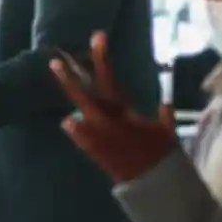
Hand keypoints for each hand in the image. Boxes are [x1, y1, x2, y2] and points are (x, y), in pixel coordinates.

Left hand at [50, 31, 176, 183]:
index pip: (109, 79)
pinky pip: (79, 136)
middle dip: (69, 78)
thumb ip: (164, 116)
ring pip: (76, 116)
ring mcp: (96, 137)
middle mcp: (105, 121)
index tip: (97, 37)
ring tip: (65, 96)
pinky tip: (71, 124)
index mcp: (123, 111)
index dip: (102, 57)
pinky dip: (76, 129)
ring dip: (72, 104)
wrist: (151, 183)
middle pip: (83, 96)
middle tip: (55, 62)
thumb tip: (166, 103)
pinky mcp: (93, 151)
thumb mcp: (167, 132)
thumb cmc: (161, 154)